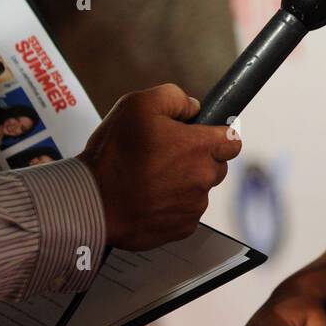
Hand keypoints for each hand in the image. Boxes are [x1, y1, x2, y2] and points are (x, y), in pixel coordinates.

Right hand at [78, 83, 241, 250]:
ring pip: (199, 189)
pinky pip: (185, 212)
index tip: (198, 136)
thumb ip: (174, 97)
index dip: (216, 135)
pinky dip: (171, 206)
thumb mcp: (139, 104)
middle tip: (164, 155)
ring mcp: (194, 206)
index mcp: (201, 147)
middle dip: (196, 159)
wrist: (92, 202)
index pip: (232, 140)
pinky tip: (148, 197)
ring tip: (149, 177)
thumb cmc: (115, 155)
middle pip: (216, 165)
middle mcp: (204, 178)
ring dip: (183, 183)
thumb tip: (193, 107)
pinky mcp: (182, 228)